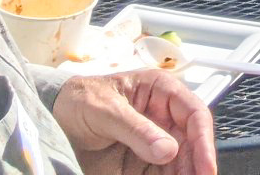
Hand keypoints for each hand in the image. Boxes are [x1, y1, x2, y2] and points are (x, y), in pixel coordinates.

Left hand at [54, 69, 215, 174]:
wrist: (54, 120)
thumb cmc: (80, 100)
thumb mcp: (105, 109)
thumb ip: (135, 128)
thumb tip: (168, 150)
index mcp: (160, 91)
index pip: (194, 113)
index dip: (203, 140)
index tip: (205, 167)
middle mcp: (164, 117)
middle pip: (192, 143)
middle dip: (198, 165)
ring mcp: (155, 143)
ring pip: (182, 164)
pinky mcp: (144, 165)